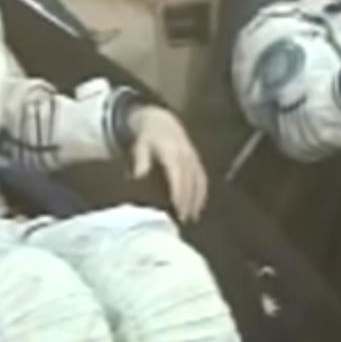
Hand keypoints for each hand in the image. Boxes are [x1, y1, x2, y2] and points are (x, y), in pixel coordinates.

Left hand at [128, 105, 208, 222]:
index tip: (177, 209)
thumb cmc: (148, 137)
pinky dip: (202, 193)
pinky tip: (199, 207)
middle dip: (188, 201)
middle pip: (190, 182)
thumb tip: (137, 177)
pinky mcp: (197, 161)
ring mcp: (194, 158)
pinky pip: (203, 178)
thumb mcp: (140, 145)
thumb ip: (141, 160)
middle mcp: (186, 156)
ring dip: (197, 200)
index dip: (179, 193)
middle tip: (184, 220)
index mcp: (172, 152)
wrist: (162, 121)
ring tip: (192, 218)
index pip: (178, 176)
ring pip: (199, 182)